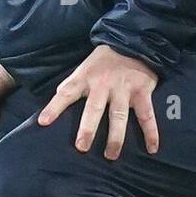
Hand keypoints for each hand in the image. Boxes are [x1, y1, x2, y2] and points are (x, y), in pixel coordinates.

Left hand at [38, 44, 158, 159]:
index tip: (43, 122)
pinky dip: (151, 132)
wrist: (133, 41)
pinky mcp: (142, 91)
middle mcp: (103, 84)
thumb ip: (72, 85)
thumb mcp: (84, 68)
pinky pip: (146, 115)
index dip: (54, 107)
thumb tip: (55, 102)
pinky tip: (152, 149)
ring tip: (111, 155)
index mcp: (85, 78)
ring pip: (119, 115)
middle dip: (88, 128)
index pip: (66, 93)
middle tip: (82, 147)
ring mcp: (123, 88)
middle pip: (94, 108)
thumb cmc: (104, 61)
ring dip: (115, 137)